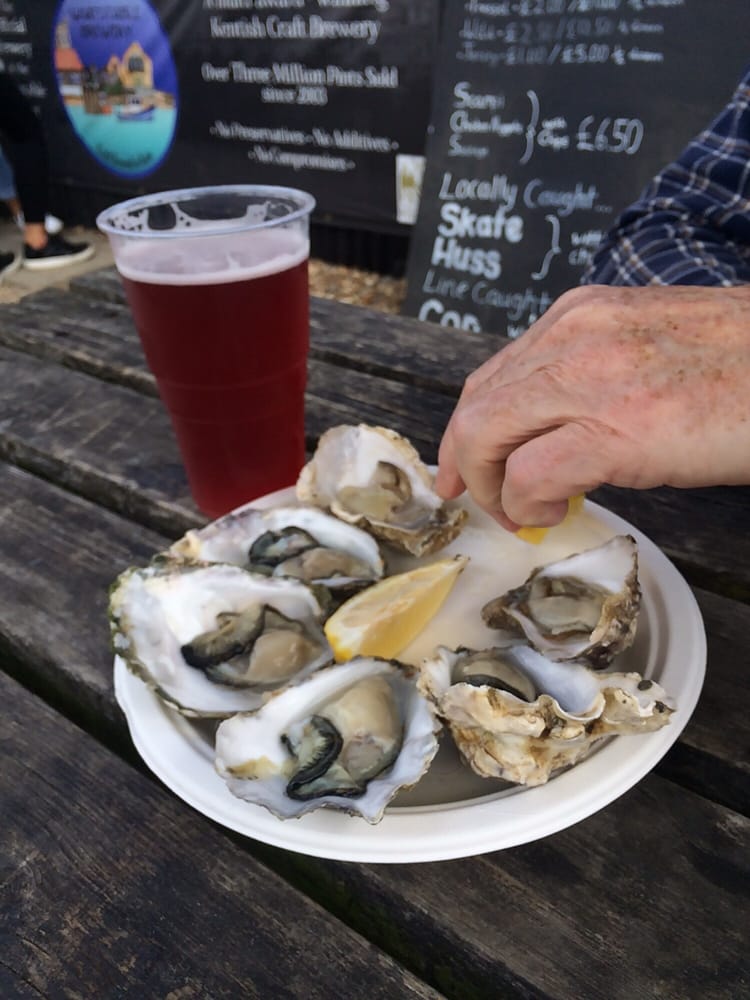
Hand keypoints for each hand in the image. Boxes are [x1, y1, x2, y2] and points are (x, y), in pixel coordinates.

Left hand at [435, 284, 749, 529]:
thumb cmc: (737, 363)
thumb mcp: (647, 346)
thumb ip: (592, 373)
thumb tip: (553, 429)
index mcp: (581, 316)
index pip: (493, 374)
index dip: (466, 426)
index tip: (462, 464)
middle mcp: (575, 337)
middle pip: (476, 406)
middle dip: (462, 461)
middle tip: (472, 498)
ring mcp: (593, 379)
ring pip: (487, 435)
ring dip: (491, 487)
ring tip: (517, 513)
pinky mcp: (617, 429)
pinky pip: (531, 473)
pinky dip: (525, 502)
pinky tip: (550, 512)